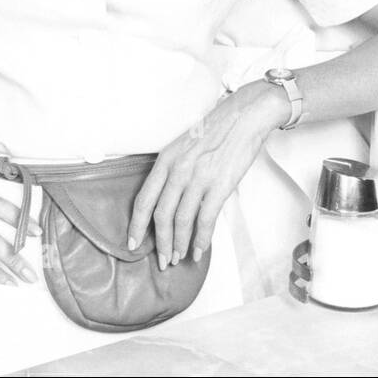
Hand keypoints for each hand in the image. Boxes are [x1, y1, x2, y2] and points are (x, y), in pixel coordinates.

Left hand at [127, 84, 284, 268]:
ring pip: (182, 221)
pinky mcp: (220, 185)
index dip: (136, 226)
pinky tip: (199, 250)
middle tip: (162, 261)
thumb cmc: (215, 131)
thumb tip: (166, 202)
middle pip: (161, 216)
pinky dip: (201, 239)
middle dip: (161, 243)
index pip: (143, 199)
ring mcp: (199, 177)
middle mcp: (178, 169)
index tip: (133, 244)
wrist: (244, 116)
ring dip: (180, 244)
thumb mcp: (183, 146)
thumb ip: (172, 171)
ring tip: (179, 258)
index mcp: (165, 159)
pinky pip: (206, 219)